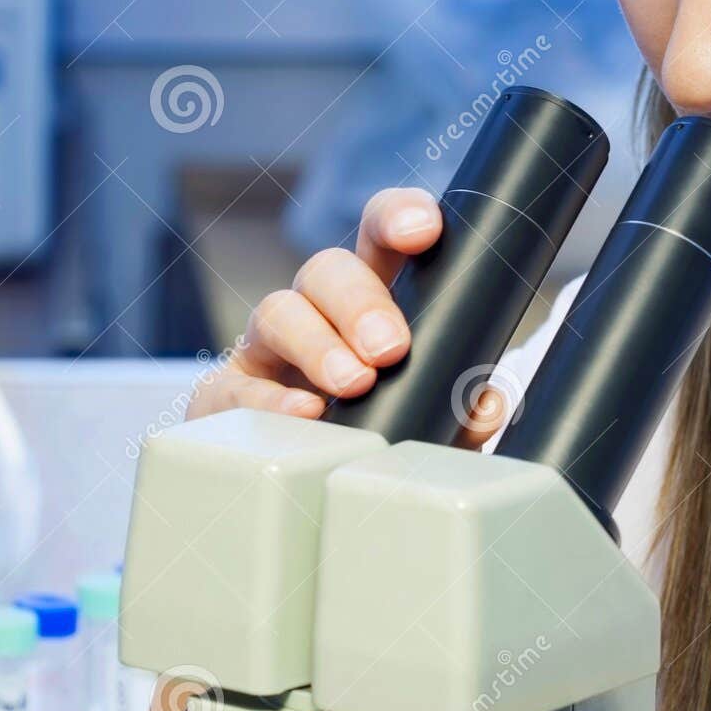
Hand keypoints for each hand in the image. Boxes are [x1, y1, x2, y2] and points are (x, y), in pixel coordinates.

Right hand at [185, 186, 508, 446]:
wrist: (292, 492)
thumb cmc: (368, 439)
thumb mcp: (422, 426)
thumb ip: (456, 415)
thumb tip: (484, 403)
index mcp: (371, 302)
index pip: (380, 236)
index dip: (398, 218)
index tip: (423, 230)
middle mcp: (315, 313)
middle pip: (327, 269)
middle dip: (360, 302)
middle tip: (391, 348)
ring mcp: (265, 351)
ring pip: (278, 311)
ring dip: (318, 345)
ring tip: (354, 383)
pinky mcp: (226, 397)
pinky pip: (238, 385)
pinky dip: (271, 399)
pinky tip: (305, 414)